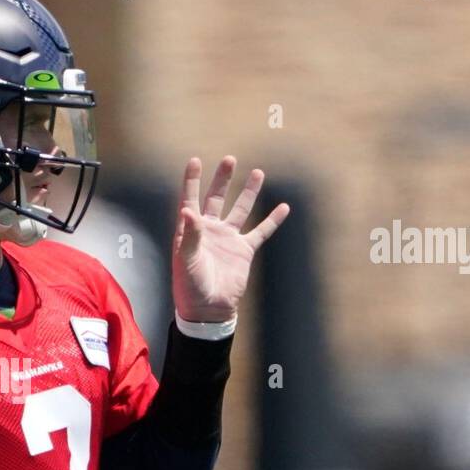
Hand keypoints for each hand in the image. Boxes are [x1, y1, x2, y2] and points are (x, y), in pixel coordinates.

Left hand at [171, 155, 289, 322]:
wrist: (208, 310)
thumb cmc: (190, 287)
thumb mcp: (186, 260)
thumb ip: (190, 235)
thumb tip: (188, 209)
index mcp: (190, 231)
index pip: (190, 199)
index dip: (192, 181)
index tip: (195, 161)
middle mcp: (209, 230)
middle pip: (216, 198)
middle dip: (222, 179)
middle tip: (230, 159)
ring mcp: (228, 239)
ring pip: (241, 209)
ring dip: (248, 192)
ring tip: (258, 172)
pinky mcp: (244, 251)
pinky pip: (261, 231)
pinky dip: (273, 220)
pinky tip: (283, 207)